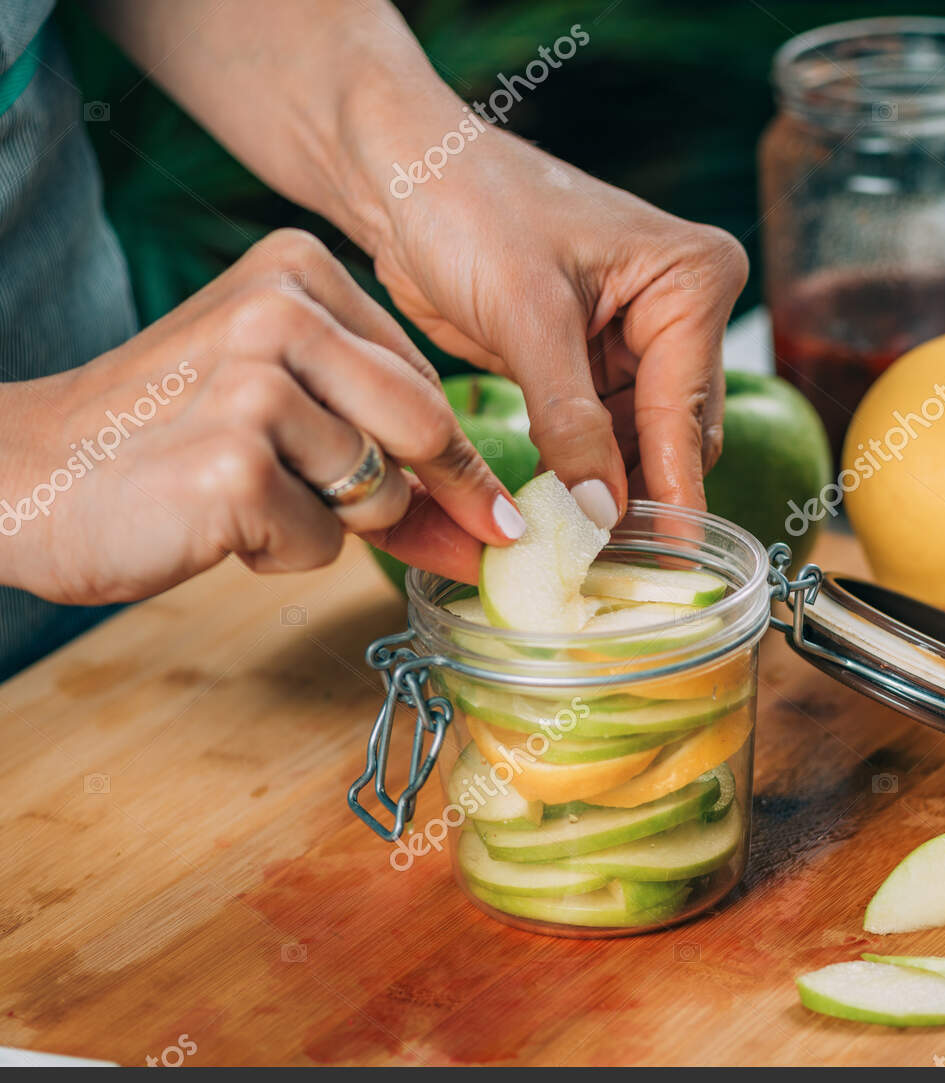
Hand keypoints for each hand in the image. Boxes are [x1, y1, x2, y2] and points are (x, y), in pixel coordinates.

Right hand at [2, 229, 516, 605]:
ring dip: (324, 524)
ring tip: (238, 493)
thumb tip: (500, 532)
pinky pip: (322, 542)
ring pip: (379, 494)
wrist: (22, 479)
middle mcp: (279, 311)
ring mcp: (256, 382)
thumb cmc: (162, 443)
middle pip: (424, 432)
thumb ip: (388, 447)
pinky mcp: (235, 461)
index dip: (451, 461)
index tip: (488, 515)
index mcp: (297, 271)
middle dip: (407, 498)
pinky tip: (211, 518)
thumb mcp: (280, 409)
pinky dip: (278, 553)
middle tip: (330, 504)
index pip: (429, 382)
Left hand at [368, 130, 747, 525]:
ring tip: (578, 550)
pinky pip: (600, 436)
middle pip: (676, 433)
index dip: (674, 489)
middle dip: (641, 496)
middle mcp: (679, 309)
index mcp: (692, 279)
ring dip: (607, 492)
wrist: (400, 172)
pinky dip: (578, 473)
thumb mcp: (525, 314)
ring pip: (639, 444)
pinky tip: (557, 512)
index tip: (676, 560)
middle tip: (612, 568)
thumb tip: (601, 513)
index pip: (686, 407)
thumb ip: (571, 420)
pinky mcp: (590, 361)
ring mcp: (637, 338)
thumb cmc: (466, 204)